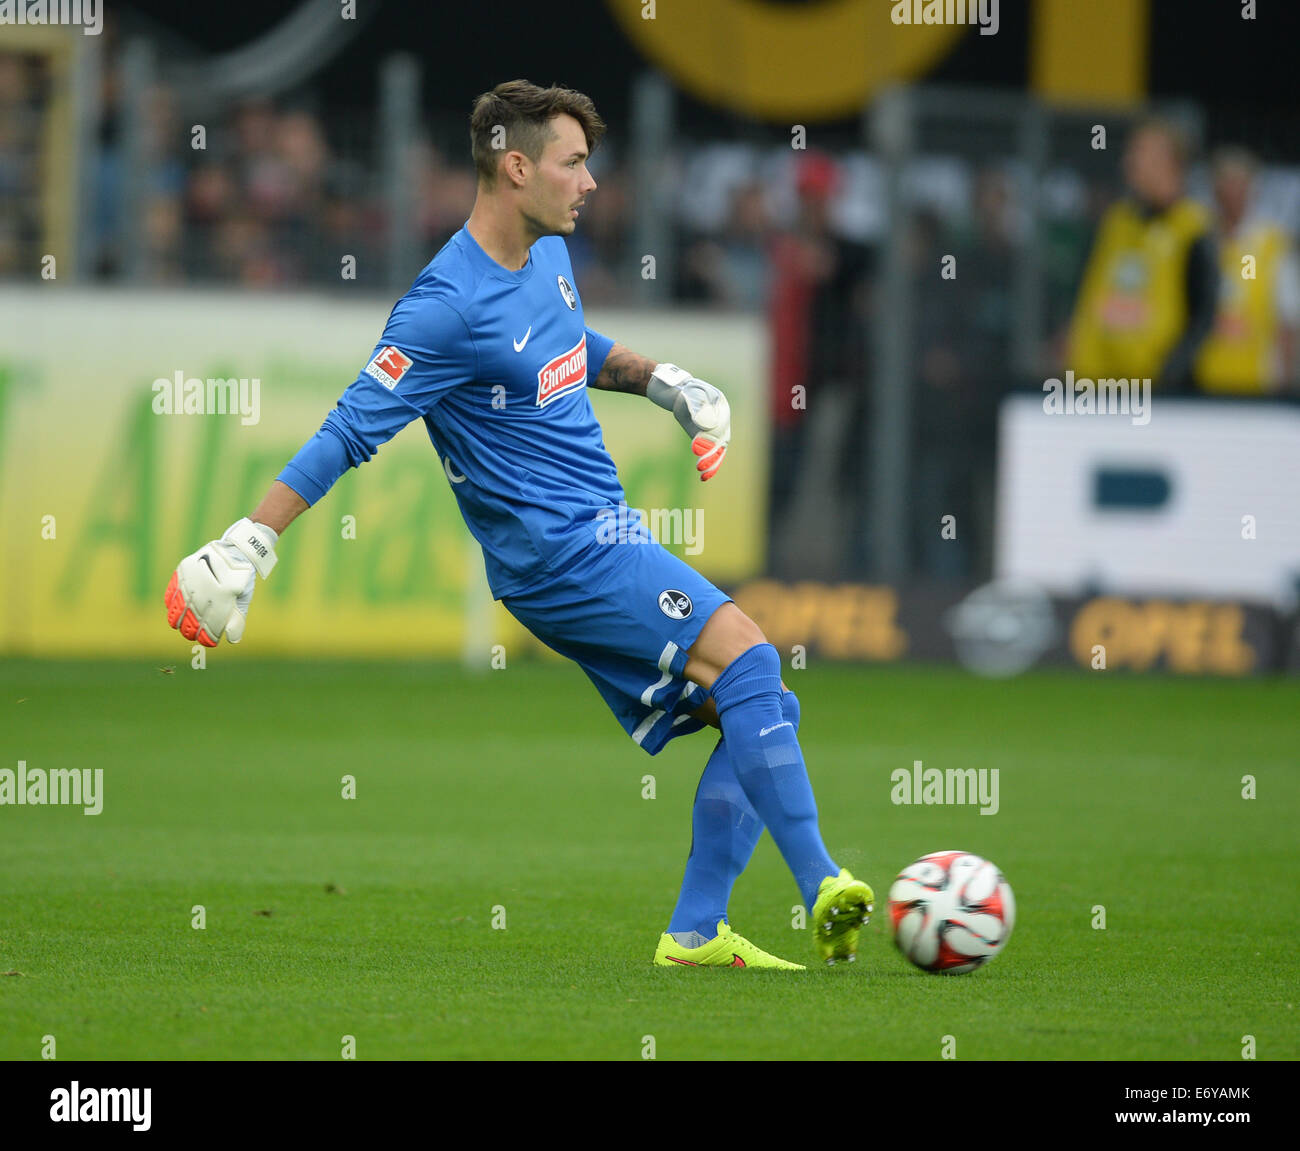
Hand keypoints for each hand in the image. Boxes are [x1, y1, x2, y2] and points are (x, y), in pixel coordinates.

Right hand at [164, 518, 277, 645]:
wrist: (236, 550)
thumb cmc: (240, 580)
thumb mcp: (243, 599)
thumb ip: (236, 619)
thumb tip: (232, 639)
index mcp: (225, 596)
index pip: (211, 625)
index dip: (208, 637)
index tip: (208, 642)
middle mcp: (207, 588)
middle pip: (192, 617)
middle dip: (191, 630)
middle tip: (191, 635)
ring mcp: (194, 578)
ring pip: (179, 606)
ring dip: (178, 619)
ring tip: (179, 626)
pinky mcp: (185, 569)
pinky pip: (172, 591)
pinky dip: (171, 603)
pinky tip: (173, 610)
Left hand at [646, 363, 730, 480]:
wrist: (681, 392)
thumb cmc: (687, 390)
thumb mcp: (693, 395)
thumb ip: (699, 408)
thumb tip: (705, 425)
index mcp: (721, 408)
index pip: (717, 427)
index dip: (708, 439)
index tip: (695, 448)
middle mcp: (722, 421)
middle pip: (720, 442)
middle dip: (710, 456)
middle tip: (699, 466)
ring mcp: (715, 431)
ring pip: (717, 451)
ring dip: (711, 464)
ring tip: (702, 475)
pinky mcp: (706, 439)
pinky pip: (710, 454)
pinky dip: (708, 464)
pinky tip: (703, 476)